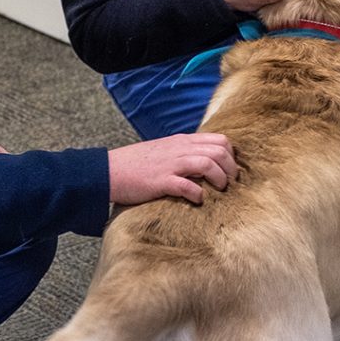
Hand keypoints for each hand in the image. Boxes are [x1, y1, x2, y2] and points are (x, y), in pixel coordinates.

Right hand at [109, 133, 237, 205]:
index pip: (219, 140)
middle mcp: (179, 149)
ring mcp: (170, 164)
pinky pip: (187, 186)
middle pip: (219, 151)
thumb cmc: (137, 164)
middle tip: (230, 184)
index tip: (230, 170)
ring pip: (208, 164)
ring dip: (219, 178)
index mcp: (182, 141)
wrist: (108, 171)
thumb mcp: (165, 151)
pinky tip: (198, 200)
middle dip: (231, 169)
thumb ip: (184, 153)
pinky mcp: (160, 181)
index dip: (231, 156)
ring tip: (219, 190)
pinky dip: (198, 194)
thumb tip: (206, 164)